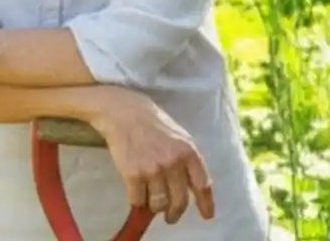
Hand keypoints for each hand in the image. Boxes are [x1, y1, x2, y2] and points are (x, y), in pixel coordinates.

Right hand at [90, 90, 214, 224]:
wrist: (122, 112)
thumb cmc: (151, 122)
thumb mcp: (178, 136)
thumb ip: (187, 159)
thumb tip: (191, 186)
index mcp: (188, 151)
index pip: (202, 185)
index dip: (206, 203)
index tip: (206, 215)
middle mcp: (173, 162)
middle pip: (180, 201)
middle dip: (175, 213)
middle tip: (171, 217)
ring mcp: (153, 169)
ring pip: (159, 204)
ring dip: (155, 207)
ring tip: (151, 201)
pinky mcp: (133, 174)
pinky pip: (138, 200)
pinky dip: (137, 201)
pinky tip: (137, 192)